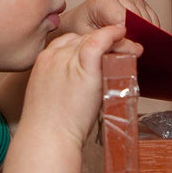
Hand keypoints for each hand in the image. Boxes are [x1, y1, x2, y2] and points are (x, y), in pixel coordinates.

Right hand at [21, 24, 133, 145]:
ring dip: (112, 41)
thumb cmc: (50, 126)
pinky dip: (112, 34)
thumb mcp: (51, 96)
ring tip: (128, 48)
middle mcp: (54, 55)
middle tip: (119, 50)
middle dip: (101, 42)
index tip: (98, 51)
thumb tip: (80, 83)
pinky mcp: (84, 65)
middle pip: (82, 38)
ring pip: (93, 38)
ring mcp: (67, 58)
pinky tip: (121, 34)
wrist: (49, 137)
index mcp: (43, 61)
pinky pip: (100, 40)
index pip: (66, 42)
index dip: (85, 44)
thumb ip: (62, 82)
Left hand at [56, 0, 158, 52]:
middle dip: (136, 39)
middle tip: (126, 51)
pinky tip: (136, 38)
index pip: (126, 21)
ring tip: (128, 44)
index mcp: (104, 0)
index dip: (128, 39)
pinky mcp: (139, 0)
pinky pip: (153, 19)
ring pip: (148, 21)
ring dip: (143, 35)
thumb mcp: (90, 40)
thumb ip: (111, 44)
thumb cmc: (80, 30)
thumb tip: (137, 49)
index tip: (124, 50)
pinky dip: (148, 31)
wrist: (78, 21)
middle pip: (139, 21)